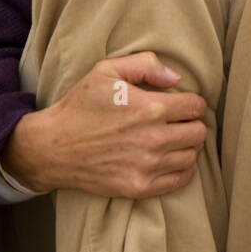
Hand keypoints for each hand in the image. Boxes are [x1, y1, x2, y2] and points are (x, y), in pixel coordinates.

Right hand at [0, 51, 208, 198]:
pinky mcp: (138, 186)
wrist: (51, 147)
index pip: (196, 106)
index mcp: (150, 108)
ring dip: (187, 147)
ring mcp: (146, 165)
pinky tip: (171, 159)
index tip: (182, 104)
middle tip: (179, 122)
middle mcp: (153, 138)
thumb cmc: (80, 105)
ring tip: (173, 140)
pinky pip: (179, 180)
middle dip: (192, 124)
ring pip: (192, 156)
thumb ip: (145, 64)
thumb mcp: (106, 70)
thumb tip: (176, 78)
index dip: (192, 103)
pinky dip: (182, 170)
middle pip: (199, 133)